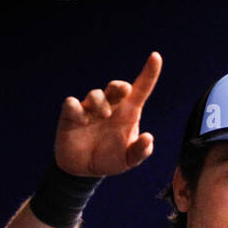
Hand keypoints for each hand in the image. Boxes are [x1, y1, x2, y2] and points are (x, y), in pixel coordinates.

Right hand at [55, 52, 160, 177]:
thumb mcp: (129, 160)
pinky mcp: (71, 115)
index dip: (149, 73)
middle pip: (116, 87)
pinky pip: (71, 104)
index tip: (156, 56)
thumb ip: (140, 152)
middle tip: (123, 92)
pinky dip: (75, 108)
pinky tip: (80, 119)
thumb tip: (148, 137)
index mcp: (128, 113)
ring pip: (95, 94)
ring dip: (99, 102)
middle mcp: (110, 106)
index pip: (141, 89)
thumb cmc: (110, 159)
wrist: (84, 170)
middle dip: (120, 86)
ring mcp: (90, 109)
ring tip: (103, 116)